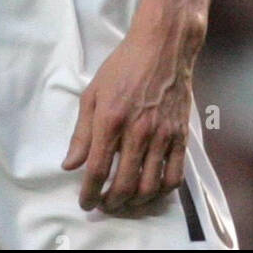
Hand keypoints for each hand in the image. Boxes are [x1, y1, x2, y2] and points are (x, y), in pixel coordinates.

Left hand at [62, 21, 195, 212]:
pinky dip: (161, 192)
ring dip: (135, 203)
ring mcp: (162, 136)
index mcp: (110, 120)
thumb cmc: (123, 66)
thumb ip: (82, 132)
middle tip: (104, 204)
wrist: (162, 47)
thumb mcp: (93, 92)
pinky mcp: (181, 137)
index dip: (89, 193)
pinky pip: (174, 177)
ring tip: (124, 202)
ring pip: (150, 187)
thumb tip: (70, 164)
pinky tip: (151, 191)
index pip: (98, 170)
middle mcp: (137, 132)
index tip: (85, 202)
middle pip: (124, 185)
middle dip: (111, 203)